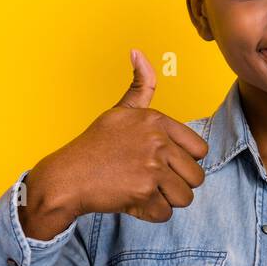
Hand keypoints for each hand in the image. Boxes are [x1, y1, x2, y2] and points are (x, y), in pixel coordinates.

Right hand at [20, 49, 209, 235]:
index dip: (183, 162)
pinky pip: (166, 213)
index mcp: (156, 120)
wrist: (66, 178)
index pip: (200, 150)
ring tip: (142, 190)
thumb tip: (138, 51)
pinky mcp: (143, 192)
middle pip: (196, 176)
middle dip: (176, 184)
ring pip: (185, 197)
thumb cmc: (94, 146)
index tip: (162, 163)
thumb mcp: (120, 112)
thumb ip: (141, 86)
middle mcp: (157, 141)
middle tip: (150, 181)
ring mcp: (151, 167)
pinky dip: (149, 213)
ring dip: (165, 201)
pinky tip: (131, 201)